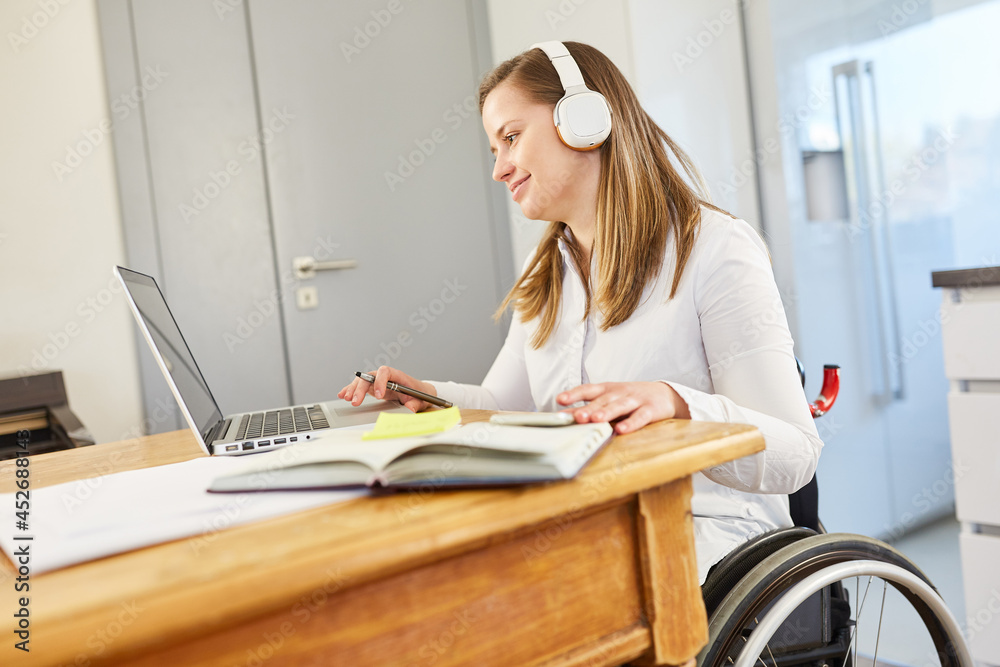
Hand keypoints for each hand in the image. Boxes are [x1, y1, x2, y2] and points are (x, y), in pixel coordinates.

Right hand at [338, 366, 437, 412]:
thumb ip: (415, 403)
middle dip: (361, 388)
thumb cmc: (419, 394)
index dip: (380, 382)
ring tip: (347, 398)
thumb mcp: (420, 399)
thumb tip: (410, 408)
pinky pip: (360, 386)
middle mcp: (385, 376)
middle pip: (369, 377)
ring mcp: (377, 381)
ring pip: (362, 381)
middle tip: (356, 401)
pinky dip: (351, 389)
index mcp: (397, 375)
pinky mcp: (373, 388)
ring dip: (353, 389)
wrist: (418, 393)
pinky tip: (342, 394)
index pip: (385, 372)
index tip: (379, 395)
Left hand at [556, 381, 690, 434]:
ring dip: (607, 412)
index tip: (560, 400)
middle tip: (576, 416)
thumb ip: (592, 406)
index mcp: (608, 389)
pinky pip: (640, 417)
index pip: (588, 389)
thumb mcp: (612, 398)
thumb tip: (566, 417)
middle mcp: (620, 393)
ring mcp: (635, 400)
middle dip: (588, 408)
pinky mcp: (651, 409)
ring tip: (596, 419)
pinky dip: (631, 423)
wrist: (665, 394)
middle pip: (602, 400)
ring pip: (619, 406)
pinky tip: (622, 430)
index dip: (574, 394)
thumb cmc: (631, 398)